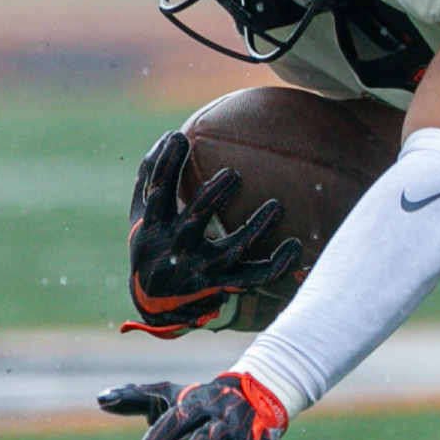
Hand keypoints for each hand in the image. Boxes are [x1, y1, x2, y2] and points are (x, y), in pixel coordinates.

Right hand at [123, 129, 301, 337]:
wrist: (156, 302)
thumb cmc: (153, 242)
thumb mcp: (143, 213)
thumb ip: (151, 177)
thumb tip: (169, 137)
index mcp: (154, 226)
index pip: (157, 192)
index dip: (166, 165)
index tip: (178, 138)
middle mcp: (176, 247)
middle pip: (195, 220)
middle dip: (213, 197)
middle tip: (234, 174)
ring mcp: (201, 268)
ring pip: (232, 249)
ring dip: (256, 227)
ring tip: (277, 205)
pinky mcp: (223, 284)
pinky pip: (254, 276)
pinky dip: (276, 264)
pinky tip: (296, 245)